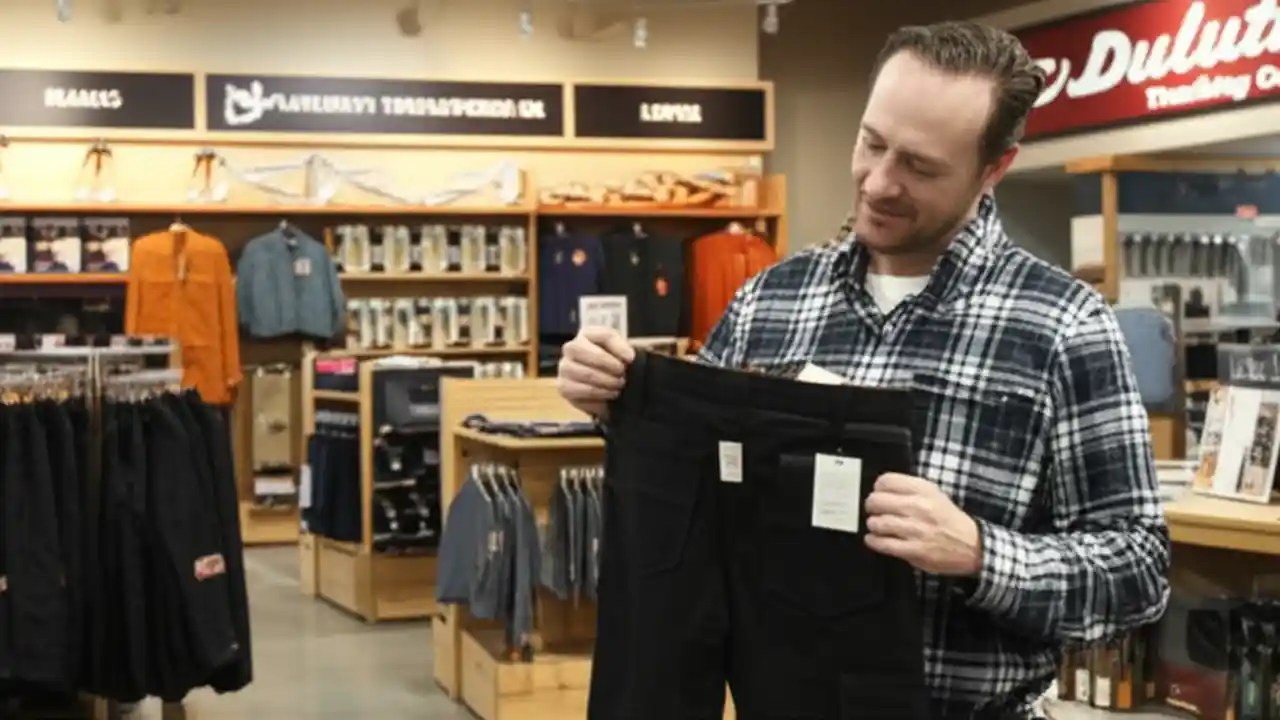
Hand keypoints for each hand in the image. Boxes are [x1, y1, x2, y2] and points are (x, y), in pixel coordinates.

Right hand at [556, 326, 635, 416]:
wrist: (604, 386)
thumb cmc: (613, 364)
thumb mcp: (622, 351)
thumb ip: (624, 349)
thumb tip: (628, 357)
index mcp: (588, 334)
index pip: (604, 335)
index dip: (619, 347)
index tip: (631, 359)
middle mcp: (571, 348)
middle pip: (590, 353)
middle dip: (609, 366)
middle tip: (622, 375)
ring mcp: (565, 368)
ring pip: (586, 373)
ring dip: (606, 382)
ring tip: (618, 387)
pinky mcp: (564, 387)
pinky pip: (581, 391)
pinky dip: (599, 394)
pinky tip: (609, 395)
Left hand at [863, 473, 981, 576]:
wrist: (972, 546)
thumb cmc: (949, 519)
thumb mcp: (935, 495)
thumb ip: (910, 490)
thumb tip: (881, 489)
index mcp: (924, 490)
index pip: (887, 481)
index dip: (878, 488)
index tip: (878, 493)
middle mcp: (919, 507)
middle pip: (877, 501)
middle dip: (871, 506)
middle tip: (873, 510)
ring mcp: (916, 530)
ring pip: (877, 523)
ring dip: (873, 524)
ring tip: (876, 525)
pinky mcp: (914, 550)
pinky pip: (883, 544)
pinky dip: (873, 541)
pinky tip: (874, 539)